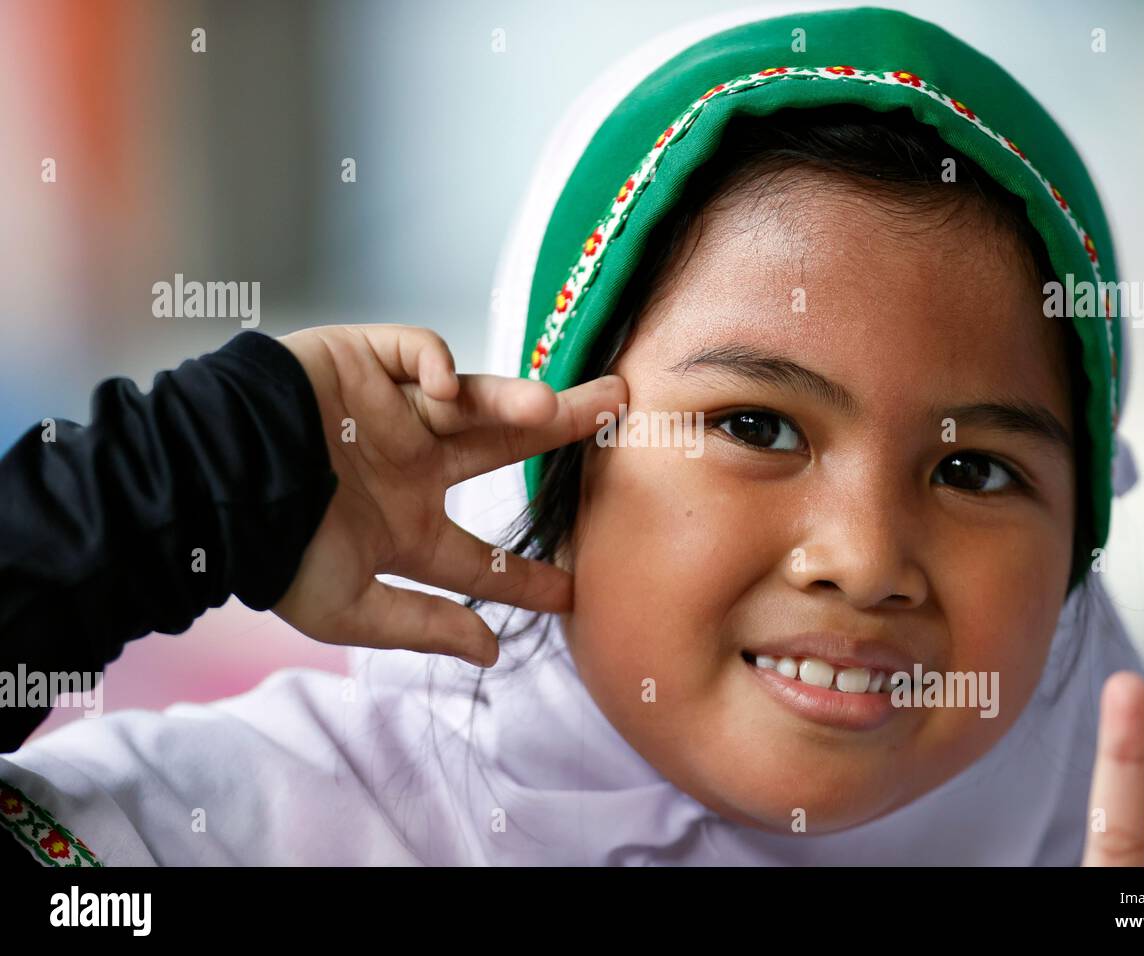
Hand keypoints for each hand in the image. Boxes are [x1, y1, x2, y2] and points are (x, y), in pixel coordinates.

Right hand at [272, 324, 626, 664]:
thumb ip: (422, 626)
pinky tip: (446, 385)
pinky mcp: (365, 363)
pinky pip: (417, 352)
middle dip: (564, 431)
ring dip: (517, 400)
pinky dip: (438, 363)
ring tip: (556, 406)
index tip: (577, 591)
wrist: (204, 485)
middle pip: (506, 446)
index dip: (531, 576)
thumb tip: (491, 654)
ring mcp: (393, 413)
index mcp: (409, 526)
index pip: (485, 556)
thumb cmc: (270, 550)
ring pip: (473, 398)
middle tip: (620, 411)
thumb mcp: (349, 606)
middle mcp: (413, 466)